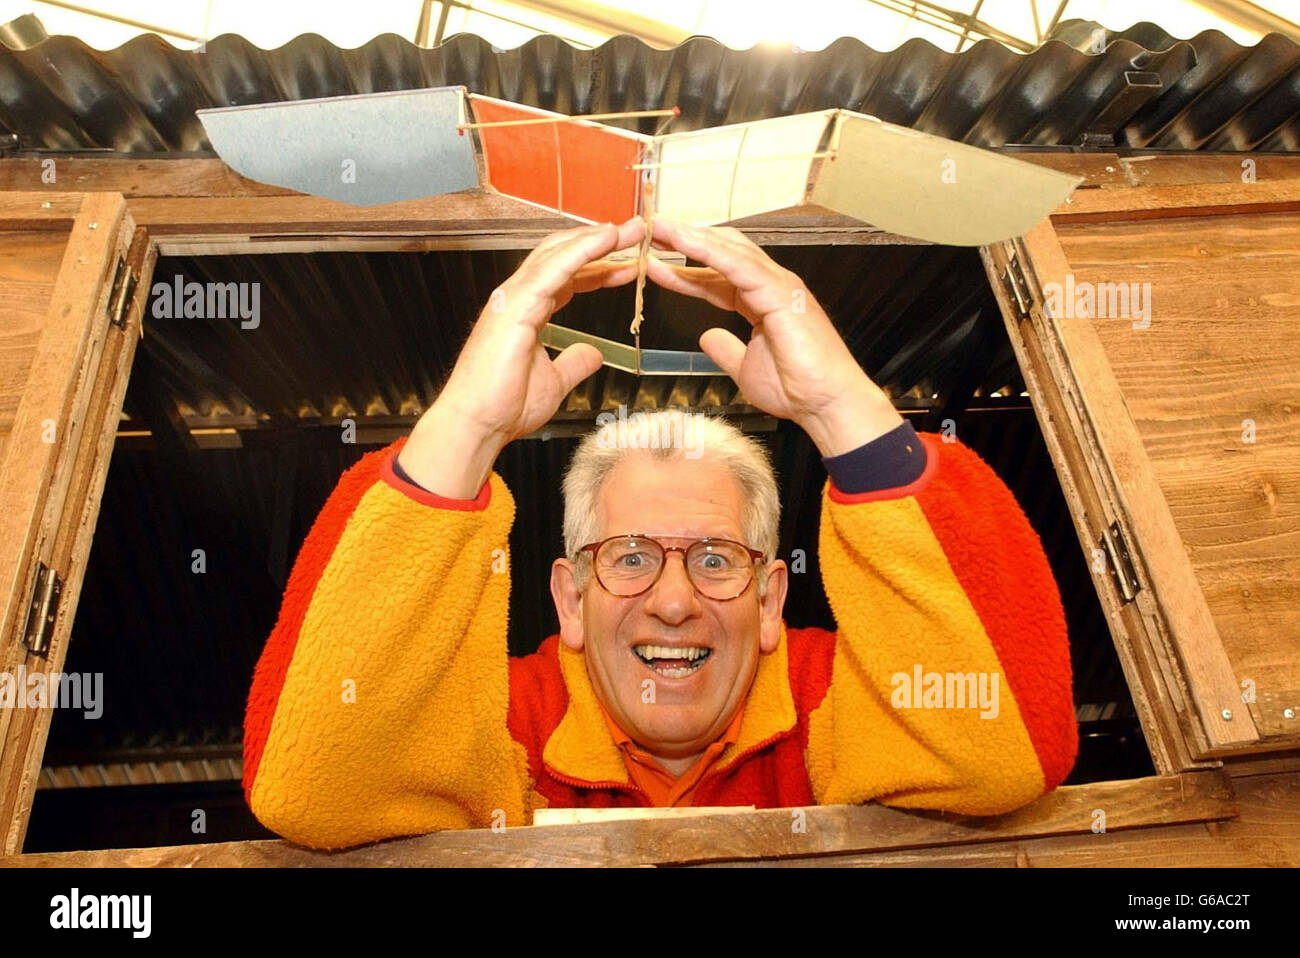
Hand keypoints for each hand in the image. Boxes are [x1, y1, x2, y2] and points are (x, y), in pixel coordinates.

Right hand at [402, 219, 644, 496]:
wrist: (478, 424)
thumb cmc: (504, 406)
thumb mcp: (554, 382)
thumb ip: (573, 364)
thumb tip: (594, 353)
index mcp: (527, 311)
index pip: (568, 277)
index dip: (599, 267)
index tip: (630, 262)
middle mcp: (519, 297)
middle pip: (564, 256)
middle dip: (601, 242)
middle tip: (638, 231)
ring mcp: (514, 298)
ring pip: (558, 254)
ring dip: (597, 238)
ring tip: (631, 228)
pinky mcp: (515, 305)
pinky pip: (553, 270)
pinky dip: (581, 251)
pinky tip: (607, 239)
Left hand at [645, 219, 902, 455]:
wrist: (827, 404)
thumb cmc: (797, 389)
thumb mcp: (746, 368)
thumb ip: (727, 350)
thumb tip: (707, 338)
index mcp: (763, 301)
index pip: (717, 277)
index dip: (685, 270)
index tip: (653, 264)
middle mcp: (771, 286)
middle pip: (723, 253)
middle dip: (686, 242)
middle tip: (649, 231)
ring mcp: (778, 285)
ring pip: (729, 252)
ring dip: (691, 238)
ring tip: (657, 227)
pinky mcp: (780, 292)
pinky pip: (739, 266)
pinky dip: (709, 251)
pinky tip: (684, 242)